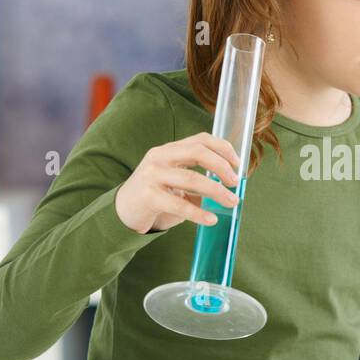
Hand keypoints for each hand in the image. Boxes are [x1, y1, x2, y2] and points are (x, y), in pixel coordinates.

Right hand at [115, 131, 240, 233]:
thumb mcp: (174, 180)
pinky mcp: (148, 196)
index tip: (238, 164)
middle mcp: (159, 157)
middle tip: (235, 183)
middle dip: (222, 166)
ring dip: (217, 191)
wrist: (121, 212)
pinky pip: (179, 204)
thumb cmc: (155, 196)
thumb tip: (230, 185)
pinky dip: (199, 213)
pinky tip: (212, 219)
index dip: (223, 148)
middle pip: (198, 152)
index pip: (201, 139)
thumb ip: (197, 176)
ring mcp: (152, 175)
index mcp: (169, 150)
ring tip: (232, 202)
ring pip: (192, 179)